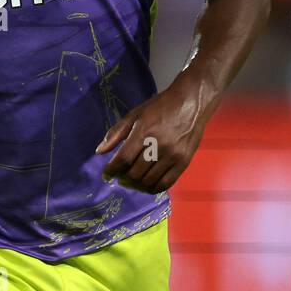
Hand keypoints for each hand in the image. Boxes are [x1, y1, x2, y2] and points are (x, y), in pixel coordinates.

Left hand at [95, 79, 216, 193]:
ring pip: (148, 181)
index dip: (112, 170)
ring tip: (131, 181)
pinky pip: (165, 184)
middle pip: (135, 173)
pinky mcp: (184, 162)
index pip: (123, 159)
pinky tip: (146, 185)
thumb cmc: (160, 106)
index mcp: (144, 132)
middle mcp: (159, 146)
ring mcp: (173, 155)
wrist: (191, 102)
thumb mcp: (135, 114)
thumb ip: (116, 133)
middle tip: (119, 176)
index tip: (106, 175)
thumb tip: (99, 152)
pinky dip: (152, 188)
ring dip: (136, 185)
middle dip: (123, 178)